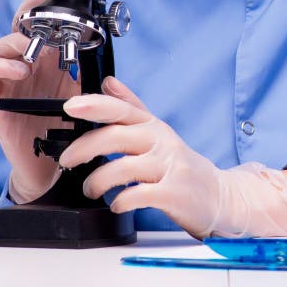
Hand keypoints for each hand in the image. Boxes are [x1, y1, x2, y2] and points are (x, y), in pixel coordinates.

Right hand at [0, 0, 79, 203]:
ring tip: (32, 46)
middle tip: (43, 3)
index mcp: (50, 56)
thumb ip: (89, 67)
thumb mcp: (86, 91)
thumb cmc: (66, 126)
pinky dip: (2, 67)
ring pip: (4, 44)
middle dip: (31, 7)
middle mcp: (29, 62)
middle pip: (22, 22)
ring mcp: (10, 78)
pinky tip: (19, 69)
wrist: (52, 165)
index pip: (46, 18)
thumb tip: (102, 42)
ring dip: (17, 39)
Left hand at [59, 76, 286, 239]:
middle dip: (84, 148)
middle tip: (67, 161)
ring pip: (123, 167)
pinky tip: (115, 204)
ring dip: (97, 180)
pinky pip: (139, 195)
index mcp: (154, 126)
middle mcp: (161, 142)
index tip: (71, 106)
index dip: (95, 105)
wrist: (219, 196)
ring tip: (90, 189)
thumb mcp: (158, 131)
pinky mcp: (174, 193)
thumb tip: (108, 82)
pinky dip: (120, 200)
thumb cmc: (181, 165)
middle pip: (116, 136)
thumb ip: (132, 106)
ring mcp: (169, 167)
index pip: (122, 108)